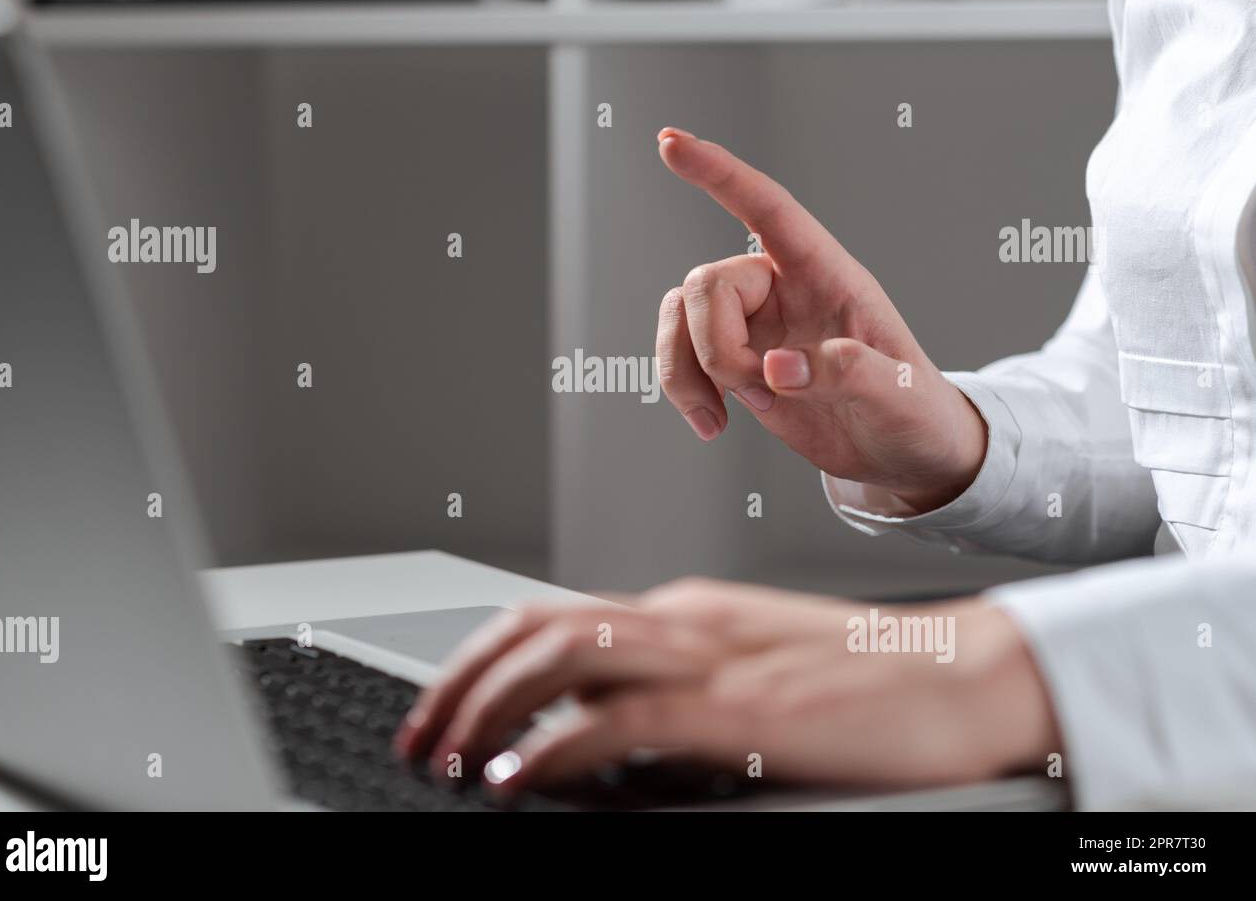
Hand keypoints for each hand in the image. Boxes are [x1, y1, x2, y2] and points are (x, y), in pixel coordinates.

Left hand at [394, 578, 1060, 796]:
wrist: (971, 673)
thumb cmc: (875, 679)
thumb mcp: (757, 675)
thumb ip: (682, 696)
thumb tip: (605, 741)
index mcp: (686, 613)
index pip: (555, 618)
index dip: (482, 660)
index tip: (443, 707)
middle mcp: (685, 622)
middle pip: (538, 630)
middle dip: (461, 682)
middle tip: (418, 737)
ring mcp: (712, 659)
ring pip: (564, 660)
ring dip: (489, 709)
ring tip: (446, 757)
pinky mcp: (743, 709)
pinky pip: (624, 721)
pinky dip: (555, 748)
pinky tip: (518, 778)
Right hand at [655, 128, 985, 512]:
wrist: (901, 453)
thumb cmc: (914, 411)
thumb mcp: (901, 394)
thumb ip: (848, 373)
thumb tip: (777, 368)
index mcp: (828, 275)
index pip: (768, 209)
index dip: (719, 174)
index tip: (670, 144)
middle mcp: (782, 289)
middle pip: (708, 284)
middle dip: (716, 348)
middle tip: (760, 395)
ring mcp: (755, 325)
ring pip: (682, 315)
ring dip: (689, 371)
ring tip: (732, 417)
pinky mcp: (736, 361)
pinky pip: (680, 354)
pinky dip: (683, 389)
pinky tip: (713, 424)